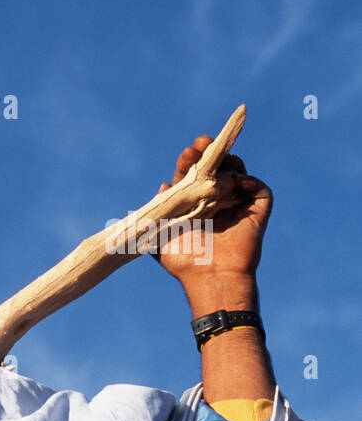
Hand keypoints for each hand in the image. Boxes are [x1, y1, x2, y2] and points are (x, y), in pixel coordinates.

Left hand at [155, 136, 271, 315]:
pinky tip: (235, 179)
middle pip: (217, 168)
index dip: (191, 161)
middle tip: (203, 142)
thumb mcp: (161, 233)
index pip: (194, 175)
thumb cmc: (183, 260)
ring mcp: (238, 204)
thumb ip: (160, 210)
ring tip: (220, 155)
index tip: (188, 152)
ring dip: (230, 160)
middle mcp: (217, 200)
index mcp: (195, 203)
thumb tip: (164, 185)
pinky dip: (249, 180)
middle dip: (211, 152)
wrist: (209, 277)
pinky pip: (259, 188)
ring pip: (238, 172)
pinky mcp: (258, 211)